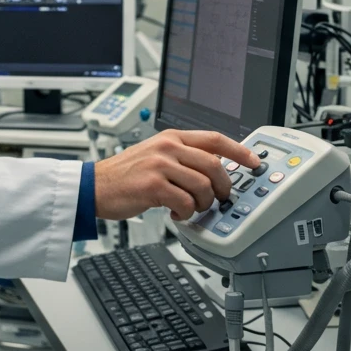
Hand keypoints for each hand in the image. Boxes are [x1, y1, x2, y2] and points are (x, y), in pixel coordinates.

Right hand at [94, 129, 259, 220]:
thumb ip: (183, 157)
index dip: (240, 151)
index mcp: (172, 137)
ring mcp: (160, 165)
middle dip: (223, 187)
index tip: (254, 162)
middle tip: (219, 199)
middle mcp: (168, 147)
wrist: (95, 186)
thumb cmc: (126, 174)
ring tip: (190, 208)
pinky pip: (185, 202)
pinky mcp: (153, 185)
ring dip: (203, 204)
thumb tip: (215, 171)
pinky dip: (185, 213)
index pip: (215, 139)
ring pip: (203, 186)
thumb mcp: (156, 154)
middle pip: (214, 165)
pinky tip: (175, 213)